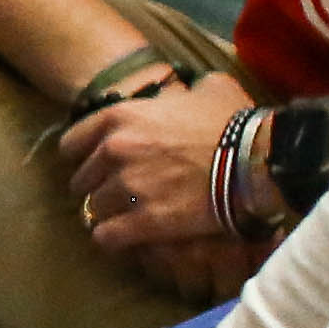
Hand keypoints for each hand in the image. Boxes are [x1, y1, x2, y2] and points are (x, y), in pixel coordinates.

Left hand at [64, 72, 259, 269]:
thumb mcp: (210, 89)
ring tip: (122, 220)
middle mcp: (115, 150)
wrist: (257, 161)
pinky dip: (113, 240)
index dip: (82, 156)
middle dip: (96, 188)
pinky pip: (108, 237)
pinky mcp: (145, 221)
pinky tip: (125, 239)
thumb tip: (193, 87)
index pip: (72, 142)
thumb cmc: (235, 123)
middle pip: (82, 179)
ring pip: (93, 210)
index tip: (94, 165)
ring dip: (105, 216)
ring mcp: (127, 187)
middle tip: (114, 195)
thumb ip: (188, 88)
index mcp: (121, 117)